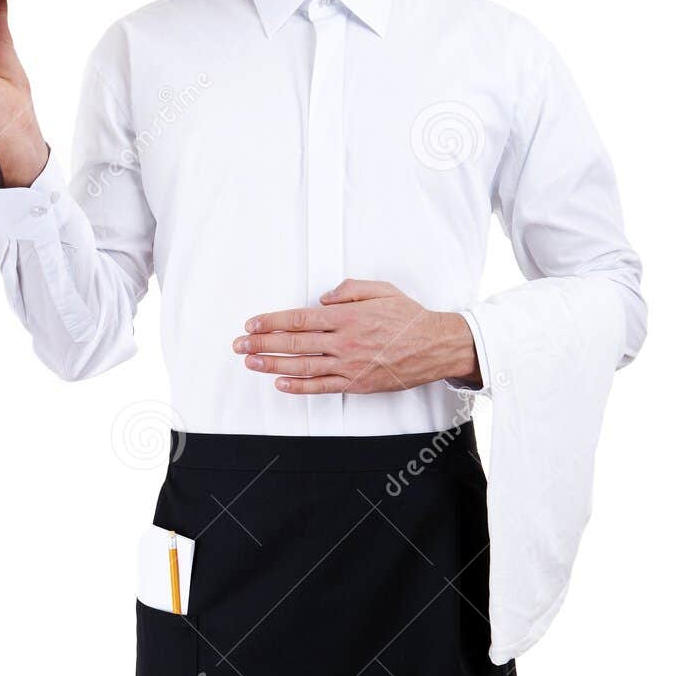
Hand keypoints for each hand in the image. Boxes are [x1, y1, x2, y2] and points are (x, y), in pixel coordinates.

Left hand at [231, 279, 479, 394]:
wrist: (436, 347)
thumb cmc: (409, 318)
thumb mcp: (381, 289)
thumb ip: (349, 290)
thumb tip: (323, 297)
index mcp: (347, 316)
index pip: (299, 319)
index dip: (272, 322)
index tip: (252, 324)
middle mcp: (344, 341)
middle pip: (294, 343)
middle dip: (262, 344)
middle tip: (240, 346)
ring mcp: (349, 365)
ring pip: (303, 366)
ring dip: (273, 365)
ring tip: (251, 363)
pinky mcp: (357, 382)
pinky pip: (322, 386)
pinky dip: (299, 386)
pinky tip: (281, 384)